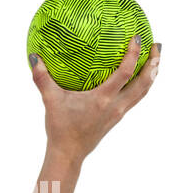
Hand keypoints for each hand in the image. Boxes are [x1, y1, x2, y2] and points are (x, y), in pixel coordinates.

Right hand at [30, 35, 159, 160]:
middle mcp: (116, 105)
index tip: (137, 38)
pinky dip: (142, 86)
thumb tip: (34, 58)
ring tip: (155, 60)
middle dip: (154, 63)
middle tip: (157, 45)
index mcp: (103, 99)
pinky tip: (137, 79)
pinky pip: (136, 98)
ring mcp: (119, 112)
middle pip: (145, 82)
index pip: (126, 72)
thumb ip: (42, 79)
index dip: (134, 54)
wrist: (68, 154)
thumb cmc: (60, 128)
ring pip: (144, 91)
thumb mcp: (51, 101)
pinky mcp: (117, 117)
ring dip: (152, 75)